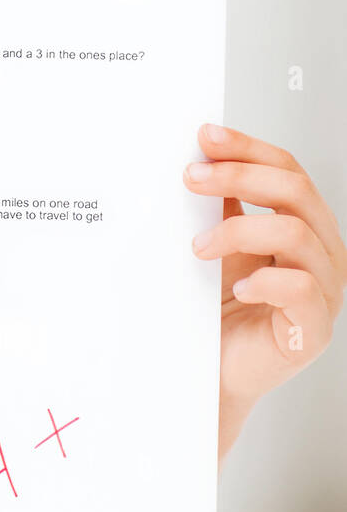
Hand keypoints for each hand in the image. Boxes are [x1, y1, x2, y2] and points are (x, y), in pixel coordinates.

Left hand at [185, 124, 344, 430]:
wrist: (213, 376)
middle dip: (239, 174)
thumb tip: (197, 159)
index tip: (206, 135)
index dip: (249, 147)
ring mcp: (323, 290)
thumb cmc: (217, 311)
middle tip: (189, 178)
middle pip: (295, 190)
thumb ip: (218, 207)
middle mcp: (319, 252)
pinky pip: (301, 291)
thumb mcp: (215, 247)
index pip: (286, 170)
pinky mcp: (313, 330)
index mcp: (301, 225)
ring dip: (238, 229)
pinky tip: (236, 286)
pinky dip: (265, 282)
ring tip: (197, 247)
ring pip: (295, 233)